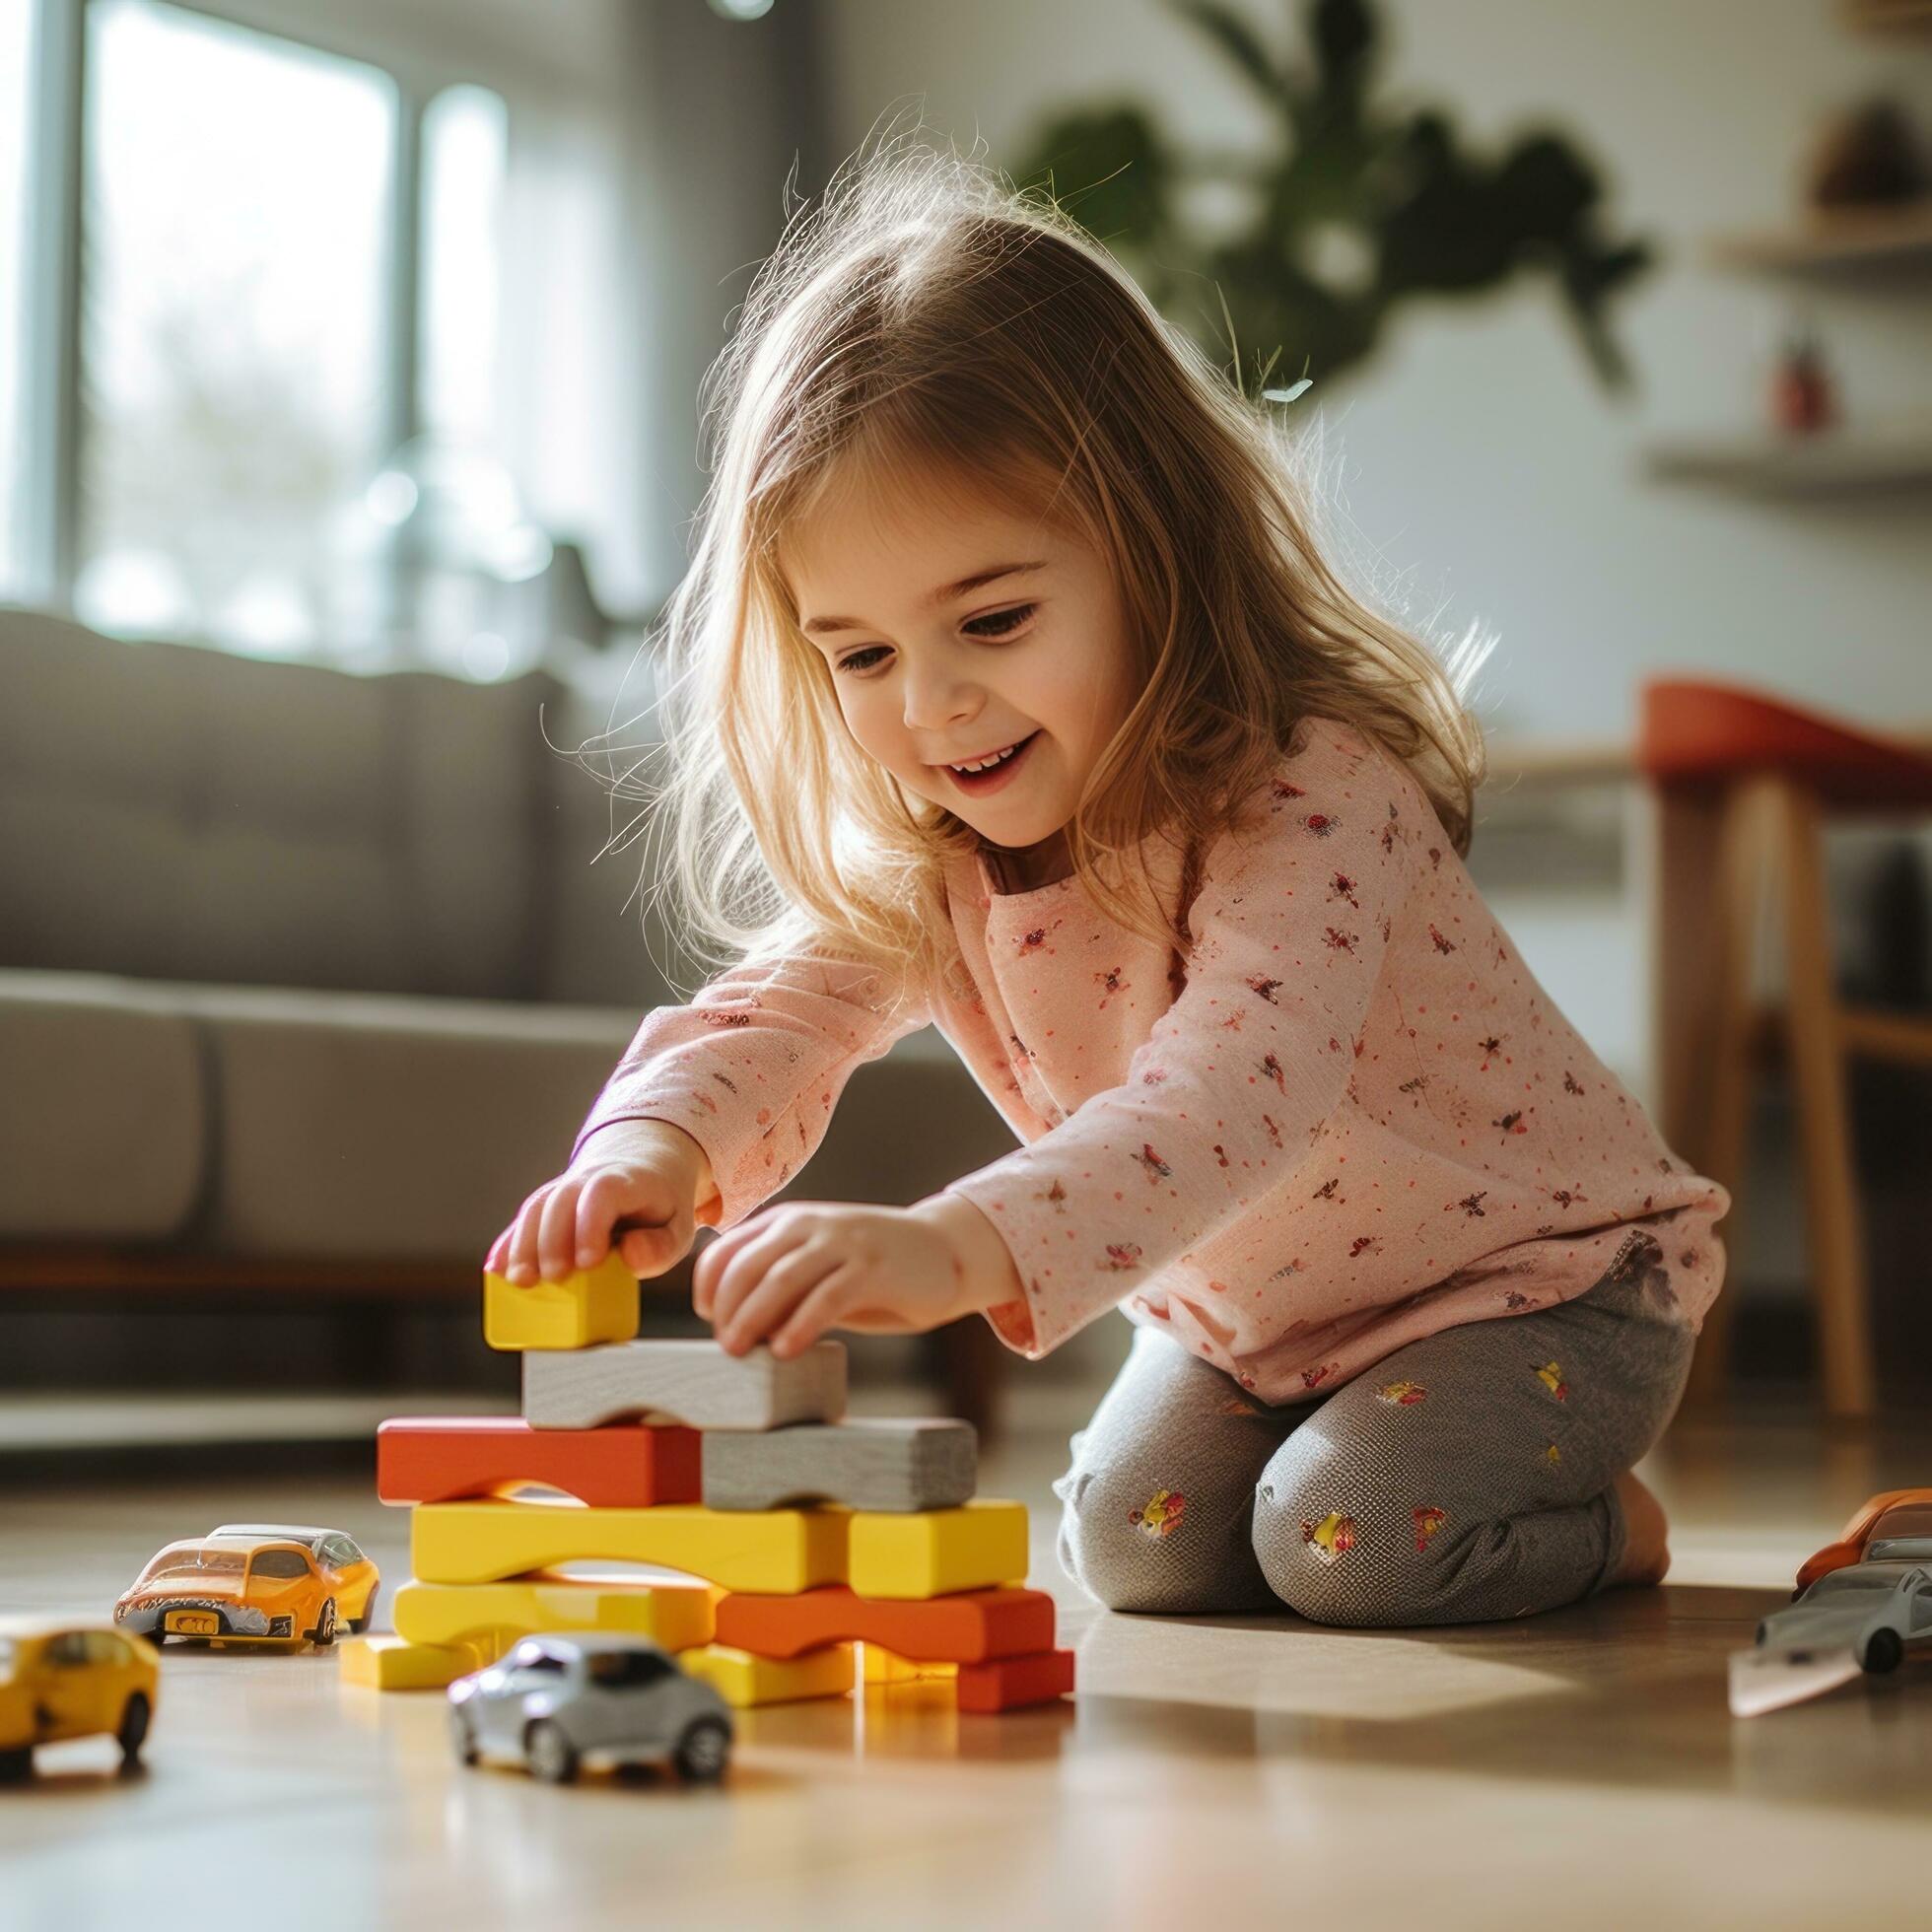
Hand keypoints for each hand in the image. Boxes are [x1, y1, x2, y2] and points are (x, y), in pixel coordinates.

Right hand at [485, 1122, 712, 1285]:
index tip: (588, 1261)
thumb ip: (661, 1247)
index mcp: (624, 1181)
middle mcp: (587, 1180)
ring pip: (535, 1208)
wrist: (643, 1168)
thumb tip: (630, 1257)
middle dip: (552, 1241)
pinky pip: (522, 1221)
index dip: (590, 1225)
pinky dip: (507, 1245)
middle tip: (554, 1278)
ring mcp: (562, 1190)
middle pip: (560, 1201)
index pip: (602, 1193)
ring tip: (521, 1281)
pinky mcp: (545, 1207)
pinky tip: (495, 1270)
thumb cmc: (659, 1207)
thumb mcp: (678, 1227)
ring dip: (523, 1245)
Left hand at [692, 1199, 1008, 1358]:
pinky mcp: (873, 1266)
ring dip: (753, 1318)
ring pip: (781, 1278)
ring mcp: (843, 1242)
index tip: (709, 1320)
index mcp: (788, 1221)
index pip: (727, 1248)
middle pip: (748, 1265)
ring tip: (742, 1352)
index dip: (709, 1286)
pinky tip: (788, 1350)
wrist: (946, 1250)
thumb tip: (736, 1326)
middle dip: (728, 1309)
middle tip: (726, 1346)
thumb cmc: (874, 1270)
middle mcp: (810, 1223)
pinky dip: (801, 1324)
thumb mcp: (819, 1269)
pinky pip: (826, 1296)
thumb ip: (782, 1287)